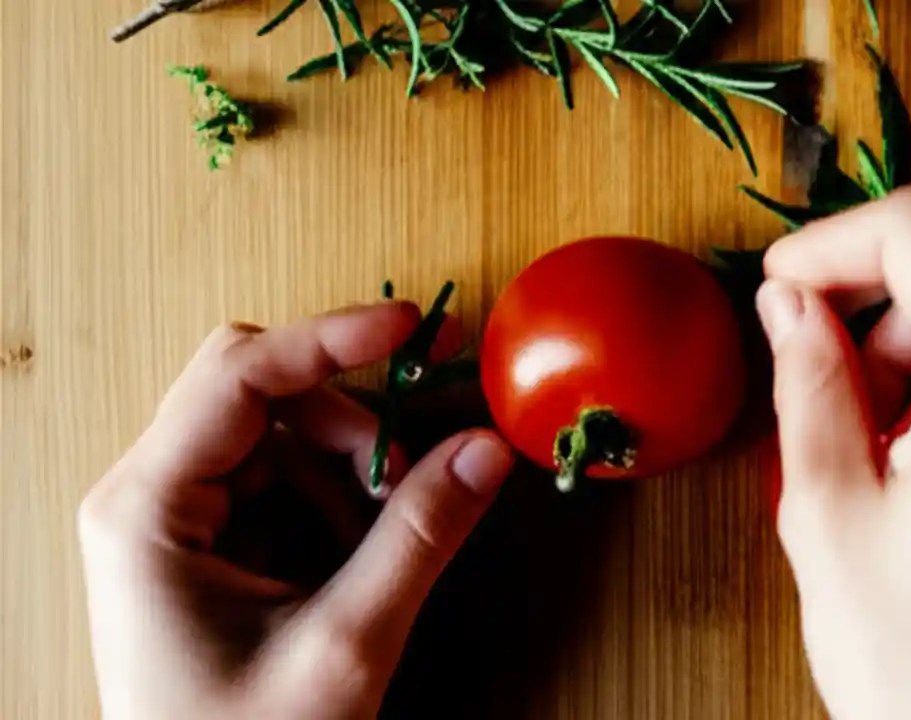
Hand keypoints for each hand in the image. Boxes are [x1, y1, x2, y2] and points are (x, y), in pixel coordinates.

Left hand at [77, 303, 513, 719]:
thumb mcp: (341, 647)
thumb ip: (418, 539)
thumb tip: (485, 450)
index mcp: (148, 510)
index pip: (239, 376)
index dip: (331, 338)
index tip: (411, 328)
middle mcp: (150, 495)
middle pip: (263, 393)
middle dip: (353, 416)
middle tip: (426, 450)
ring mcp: (178, 515)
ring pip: (284, 433)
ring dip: (354, 463)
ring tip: (394, 525)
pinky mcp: (211, 539)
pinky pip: (287, 477)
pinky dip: (341, 496)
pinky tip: (365, 548)